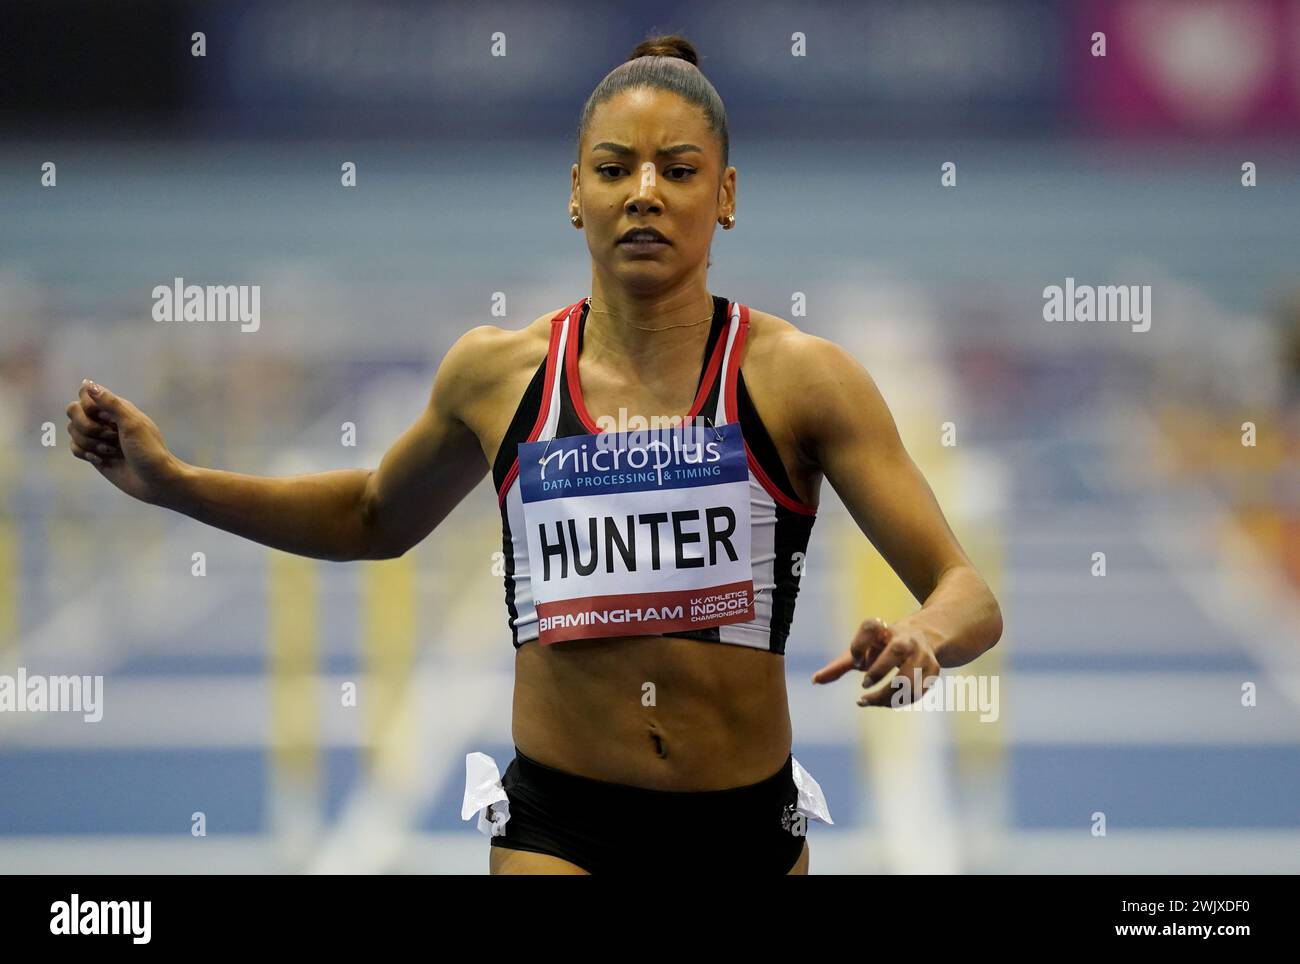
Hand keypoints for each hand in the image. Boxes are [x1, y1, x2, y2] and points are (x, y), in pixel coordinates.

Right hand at [66, 379, 182, 505]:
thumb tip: (88, 384)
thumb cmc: (149, 451)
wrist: (155, 481)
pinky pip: (74, 447)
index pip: (86, 393)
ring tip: (113, 451)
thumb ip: (111, 403)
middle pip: (73, 411)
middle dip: (87, 427)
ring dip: (91, 443)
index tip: (105, 417)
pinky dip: (86, 454)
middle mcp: (105, 419)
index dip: (88, 405)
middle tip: (111, 437)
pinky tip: (103, 460)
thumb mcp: (133, 424)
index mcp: (117, 408)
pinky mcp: (94, 453)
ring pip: (72, 430)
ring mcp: (98, 437)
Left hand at [810, 616, 940, 705]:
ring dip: (887, 695)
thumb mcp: (862, 651)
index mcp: (884, 629)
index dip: (858, 645)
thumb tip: (815, 681)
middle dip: (879, 670)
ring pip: (909, 678)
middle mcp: (906, 638)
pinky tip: (881, 703)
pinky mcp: (933, 671)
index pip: (870, 627)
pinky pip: (917, 692)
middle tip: (864, 684)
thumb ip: (839, 666)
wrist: (923, 637)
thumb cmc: (883, 646)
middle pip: (896, 650)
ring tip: (867, 700)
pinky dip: (898, 702)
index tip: (855, 662)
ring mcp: (922, 654)